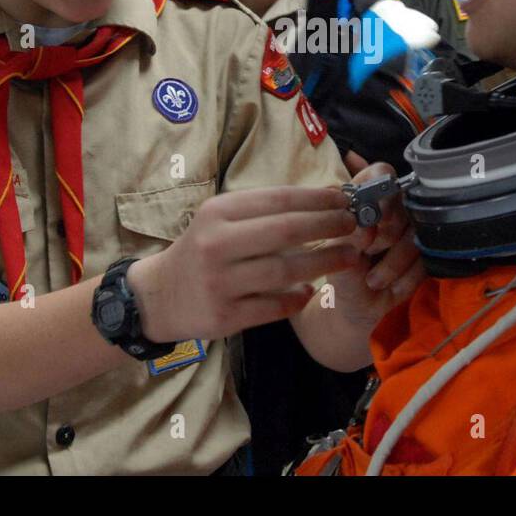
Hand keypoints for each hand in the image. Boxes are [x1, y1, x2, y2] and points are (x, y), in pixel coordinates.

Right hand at [126, 186, 362, 342]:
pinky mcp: (224, 316)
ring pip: (286, 270)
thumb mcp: (220, 220)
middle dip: (328, 226)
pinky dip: (298, 297)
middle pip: (286, 231)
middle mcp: (216, 243)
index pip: (278, 199)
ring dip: (325, 262)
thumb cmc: (202, 250)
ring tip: (350, 257)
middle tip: (356, 225)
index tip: (346, 199)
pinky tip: (312, 291)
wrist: (159, 296)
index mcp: (218, 213)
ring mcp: (220, 282)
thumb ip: (263, 211)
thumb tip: (323, 199)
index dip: (317, 199)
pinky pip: (274, 306)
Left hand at [324, 152, 424, 323]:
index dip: (382, 190)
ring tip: (372, 281)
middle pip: (402, 206)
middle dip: (383, 237)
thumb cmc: (341, 274)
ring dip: (392, 264)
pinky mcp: (426, 253)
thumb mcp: (335, 255)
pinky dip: (404, 279)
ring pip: (415, 237)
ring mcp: (411, 230)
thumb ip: (348, 235)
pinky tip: (389, 287)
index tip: (375, 215)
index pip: (382, 173)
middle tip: (366, 254)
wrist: (355, 308)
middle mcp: (391, 208)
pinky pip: (425, 261)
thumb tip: (367, 222)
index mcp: (364, 198)